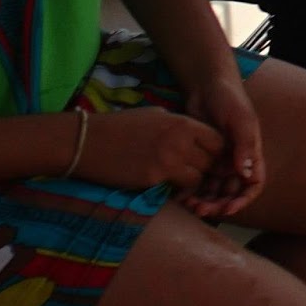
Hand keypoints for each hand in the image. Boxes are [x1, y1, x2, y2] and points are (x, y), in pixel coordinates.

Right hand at [72, 107, 226, 193]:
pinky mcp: (153, 179)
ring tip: (183, 180)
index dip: (217, 151)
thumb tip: (195, 133)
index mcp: (183, 124)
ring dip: (193, 181)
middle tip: (201, 173)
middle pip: (211, 161)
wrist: (87, 142)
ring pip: (198, 178)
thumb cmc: (121, 126)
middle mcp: (180, 142)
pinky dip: (176, 190)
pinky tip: (168, 186)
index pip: (218, 141)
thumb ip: (179, 125)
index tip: (211, 157)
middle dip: (209, 168)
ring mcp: (167, 162)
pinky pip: (177, 189)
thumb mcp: (156, 115)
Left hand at [181, 74, 264, 218]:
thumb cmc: (229, 100)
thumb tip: (245, 174)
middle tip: (200, 210)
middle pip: (231, 193)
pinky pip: (198, 181)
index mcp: (251, 154)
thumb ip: (245, 145)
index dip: (243, 200)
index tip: (227, 209)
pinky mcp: (201, 159)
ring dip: (204, 201)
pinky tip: (180, 197)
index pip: (253, 184)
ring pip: (213, 191)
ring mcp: (218, 161)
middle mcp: (236, 161)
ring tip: (188, 204)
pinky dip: (191, 191)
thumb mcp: (241, 120)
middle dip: (218, 205)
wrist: (205, 87)